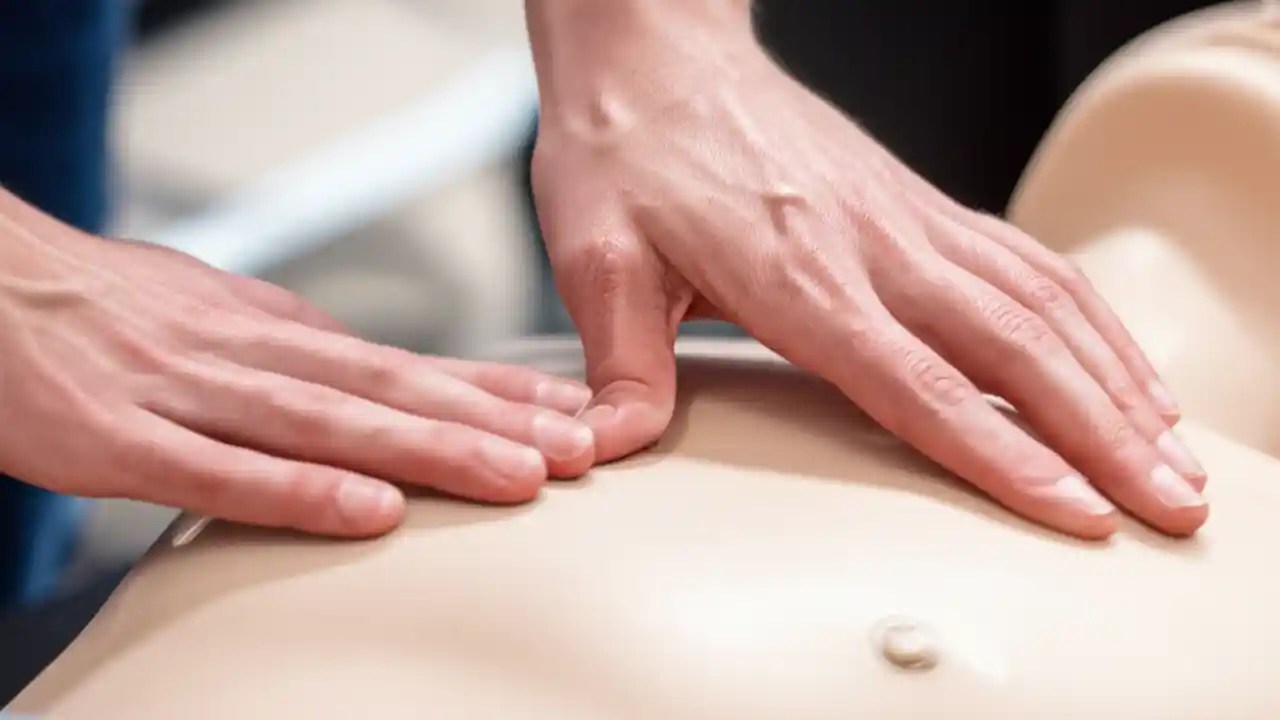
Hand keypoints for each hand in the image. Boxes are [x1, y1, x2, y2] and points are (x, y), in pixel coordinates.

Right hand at [0, 193, 593, 536]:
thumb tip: (369, 385)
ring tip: (515, 476)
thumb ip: (293, 354)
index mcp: (276, 330)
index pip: (407, 361)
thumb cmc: (103, 309)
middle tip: (579, 449)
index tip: (571, 412)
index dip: (494, 388)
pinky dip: (298, 488)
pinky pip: (220, 469)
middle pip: (391, 388)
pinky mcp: (121, 438)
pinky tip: (367, 509)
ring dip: (430, 448)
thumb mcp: (217, 316)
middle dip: (493, 421)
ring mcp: (190, 392)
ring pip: (329, 421)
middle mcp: (251, 352)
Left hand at [526, 0, 1205, 538]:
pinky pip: (1028, 261)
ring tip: (1171, 454)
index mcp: (801, 274)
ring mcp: (908, 220)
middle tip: (1169, 507)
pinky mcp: (918, 203)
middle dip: (1105, 437)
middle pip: (1016, 351)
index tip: (1076, 510)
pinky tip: (1118, 362)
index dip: (1005, 455)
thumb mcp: (597, 260)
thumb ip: (620, 367)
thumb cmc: (627, 150)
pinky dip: (1088, 319)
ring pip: (1042, 304)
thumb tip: (609, 448)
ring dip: (1117, 381)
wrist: (656, 54)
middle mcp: (876, 246)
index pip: (922, 383)